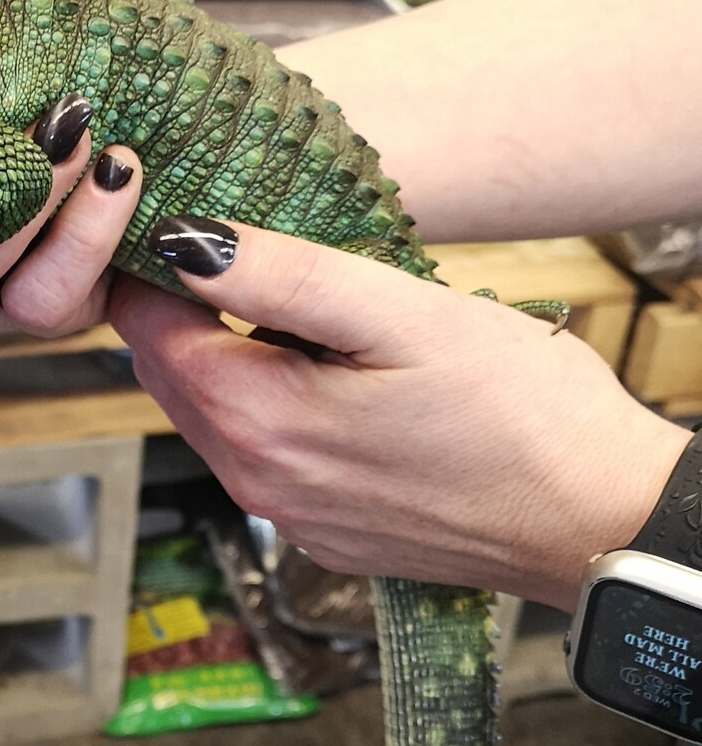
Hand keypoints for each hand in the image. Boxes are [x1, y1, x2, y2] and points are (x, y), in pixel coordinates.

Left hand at [110, 221, 687, 610]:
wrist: (599, 522)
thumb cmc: (525, 413)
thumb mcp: (402, 315)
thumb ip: (282, 276)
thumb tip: (180, 240)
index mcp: (258, 420)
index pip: (145, 327)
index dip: (150, 262)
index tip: (179, 212)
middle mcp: (255, 481)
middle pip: (168, 372)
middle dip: (180, 305)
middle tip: (233, 240)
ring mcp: (288, 516)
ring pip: (212, 412)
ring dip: (228, 353)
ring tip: (291, 301)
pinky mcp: (323, 532)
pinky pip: (262, 453)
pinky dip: (269, 404)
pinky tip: (330, 372)